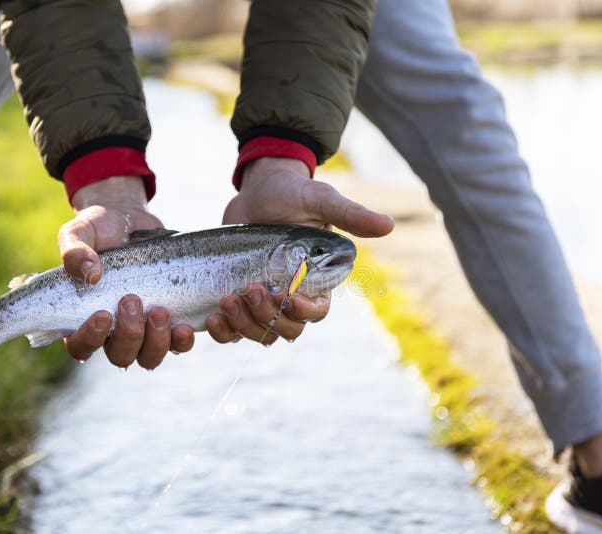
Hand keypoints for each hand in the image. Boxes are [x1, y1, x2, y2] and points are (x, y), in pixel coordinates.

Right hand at [57, 176, 194, 367]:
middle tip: (132, 300)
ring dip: (156, 342)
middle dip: (129, 335)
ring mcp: (143, 328)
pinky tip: (184, 326)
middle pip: (120, 356)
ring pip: (149, 357)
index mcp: (84, 317)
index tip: (102, 315)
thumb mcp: (80, 232)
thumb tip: (91, 274)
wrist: (130, 219)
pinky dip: (181, 342)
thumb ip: (74, 251)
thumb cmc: (98, 229)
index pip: (80, 346)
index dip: (90, 339)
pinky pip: (177, 345)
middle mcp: (113, 330)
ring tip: (160, 310)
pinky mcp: (168, 320)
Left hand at [207, 157, 393, 344]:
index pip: (316, 312)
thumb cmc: (293, 193)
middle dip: (266, 317)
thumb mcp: (321, 199)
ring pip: (259, 333)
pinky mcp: (238, 297)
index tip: (286, 295)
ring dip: (243, 325)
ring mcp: (263, 300)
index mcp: (317, 280)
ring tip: (228, 299)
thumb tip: (389, 225)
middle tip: (250, 289)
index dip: (303, 311)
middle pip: (285, 329)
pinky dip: (224, 331)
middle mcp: (291, 295)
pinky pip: (233, 329)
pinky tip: (212, 318)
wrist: (258, 188)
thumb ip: (350, 215)